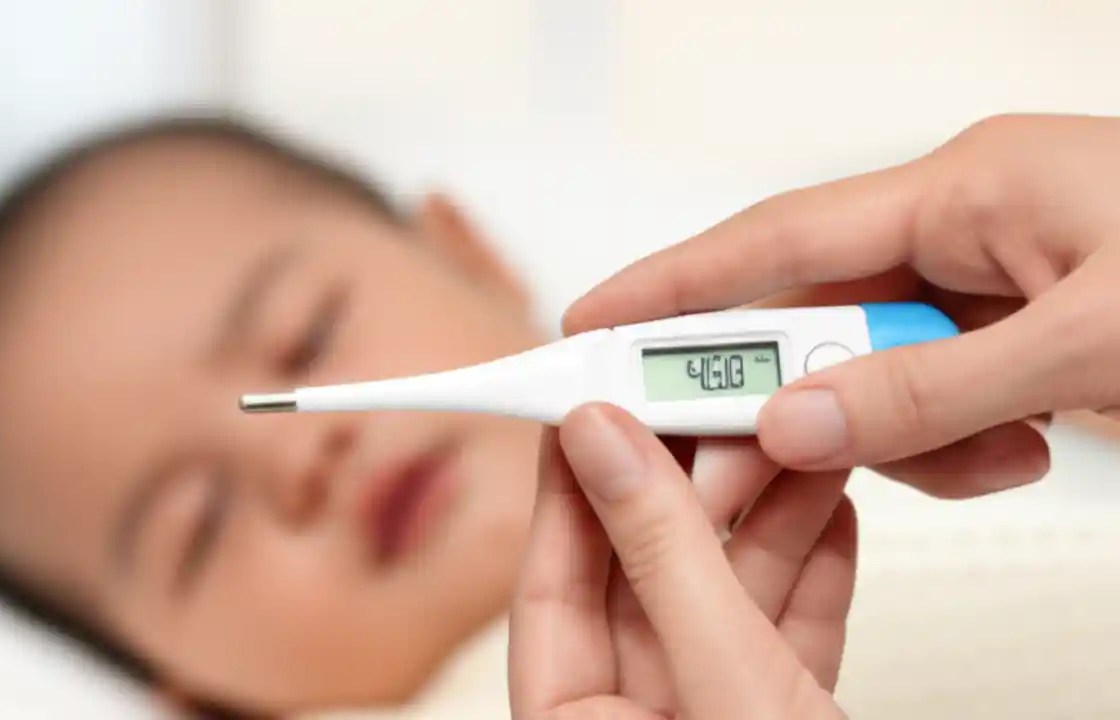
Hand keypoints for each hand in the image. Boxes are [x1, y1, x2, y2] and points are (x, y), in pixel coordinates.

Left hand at [509, 404, 853, 718]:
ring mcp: (714, 718)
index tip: (593, 405)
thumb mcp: (726, 682)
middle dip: (691, 488)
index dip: (571, 489)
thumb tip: (603, 443)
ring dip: (768, 517)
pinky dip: (811, 576)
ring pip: (724, 600)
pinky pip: (787, 637)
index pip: (550, 588)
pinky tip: (830, 510)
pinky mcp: (787, 719)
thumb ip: (666, 561)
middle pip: (645, 579)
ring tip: (794, 436)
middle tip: (714, 403)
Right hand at [564, 114, 1119, 497]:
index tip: (591, 321)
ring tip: (981, 458)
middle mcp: (973, 225)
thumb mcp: (1098, 346)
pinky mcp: (1028, 332)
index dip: (672, 282)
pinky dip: (950, 439)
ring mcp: (1003, 279)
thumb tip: (798, 421)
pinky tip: (1012, 452)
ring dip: (894, 429)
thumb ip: (933, 389)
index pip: (777, 237)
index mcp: (974, 187)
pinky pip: (938, 389)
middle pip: (816, 308)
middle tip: (741, 448)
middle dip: (786, 385)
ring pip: (876, 363)